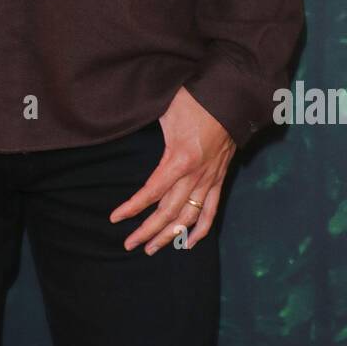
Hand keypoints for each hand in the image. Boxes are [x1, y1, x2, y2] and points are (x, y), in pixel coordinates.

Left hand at [109, 86, 235, 253]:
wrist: (231, 97)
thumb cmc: (195, 100)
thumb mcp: (166, 113)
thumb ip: (150, 131)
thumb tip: (127, 127)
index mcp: (180, 159)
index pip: (152, 193)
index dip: (132, 208)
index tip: (115, 218)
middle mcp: (196, 175)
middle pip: (169, 212)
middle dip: (147, 231)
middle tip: (129, 244)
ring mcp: (209, 179)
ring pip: (189, 217)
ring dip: (170, 236)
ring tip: (152, 249)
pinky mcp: (219, 178)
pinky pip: (211, 210)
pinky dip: (201, 230)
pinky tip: (189, 243)